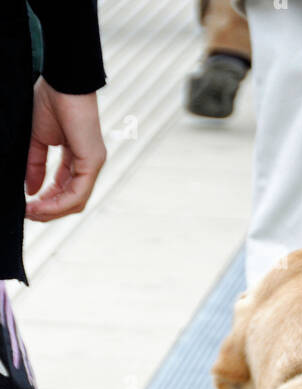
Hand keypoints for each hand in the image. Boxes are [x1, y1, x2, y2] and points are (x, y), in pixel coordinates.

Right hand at [25, 80, 106, 221]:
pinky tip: (41, 205)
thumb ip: (36, 166)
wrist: (62, 80)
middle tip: (28, 214)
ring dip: (52, 210)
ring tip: (32, 212)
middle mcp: (89, 163)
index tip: (28, 206)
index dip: (46, 200)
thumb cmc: (51, 101)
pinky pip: (77, 193)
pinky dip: (58, 202)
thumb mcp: (38, 140)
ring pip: (75, 201)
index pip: (64, 188)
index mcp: (77, 157)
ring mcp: (93, 163)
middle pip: (71, 200)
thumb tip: (31, 190)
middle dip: (48, 210)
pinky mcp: (92, 162)